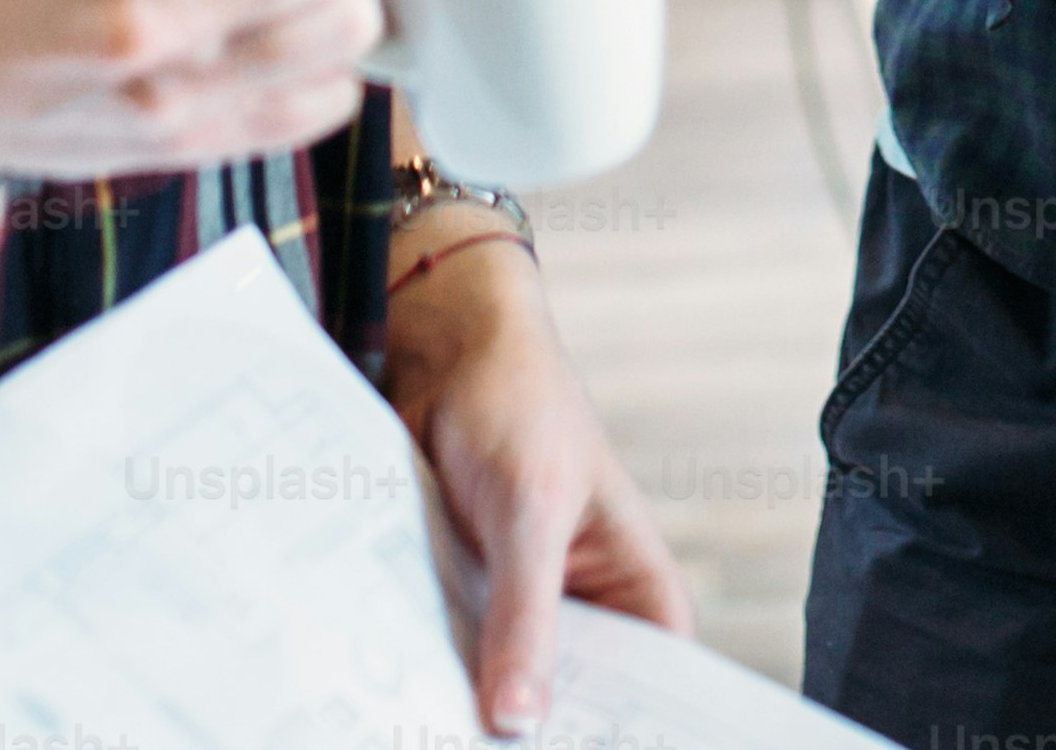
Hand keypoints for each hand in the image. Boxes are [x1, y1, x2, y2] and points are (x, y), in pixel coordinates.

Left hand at [381, 232, 688, 735]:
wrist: (439, 346)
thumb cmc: (517, 400)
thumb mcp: (530, 510)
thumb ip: (527, 612)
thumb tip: (517, 719)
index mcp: (636, 586)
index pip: (653, 687)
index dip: (627, 730)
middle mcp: (582, 606)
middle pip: (571, 699)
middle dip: (534, 729)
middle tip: (480, 749)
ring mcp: (519, 604)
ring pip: (503, 682)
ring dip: (470, 703)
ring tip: (430, 731)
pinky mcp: (462, 597)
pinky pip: (451, 654)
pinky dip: (431, 672)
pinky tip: (402, 694)